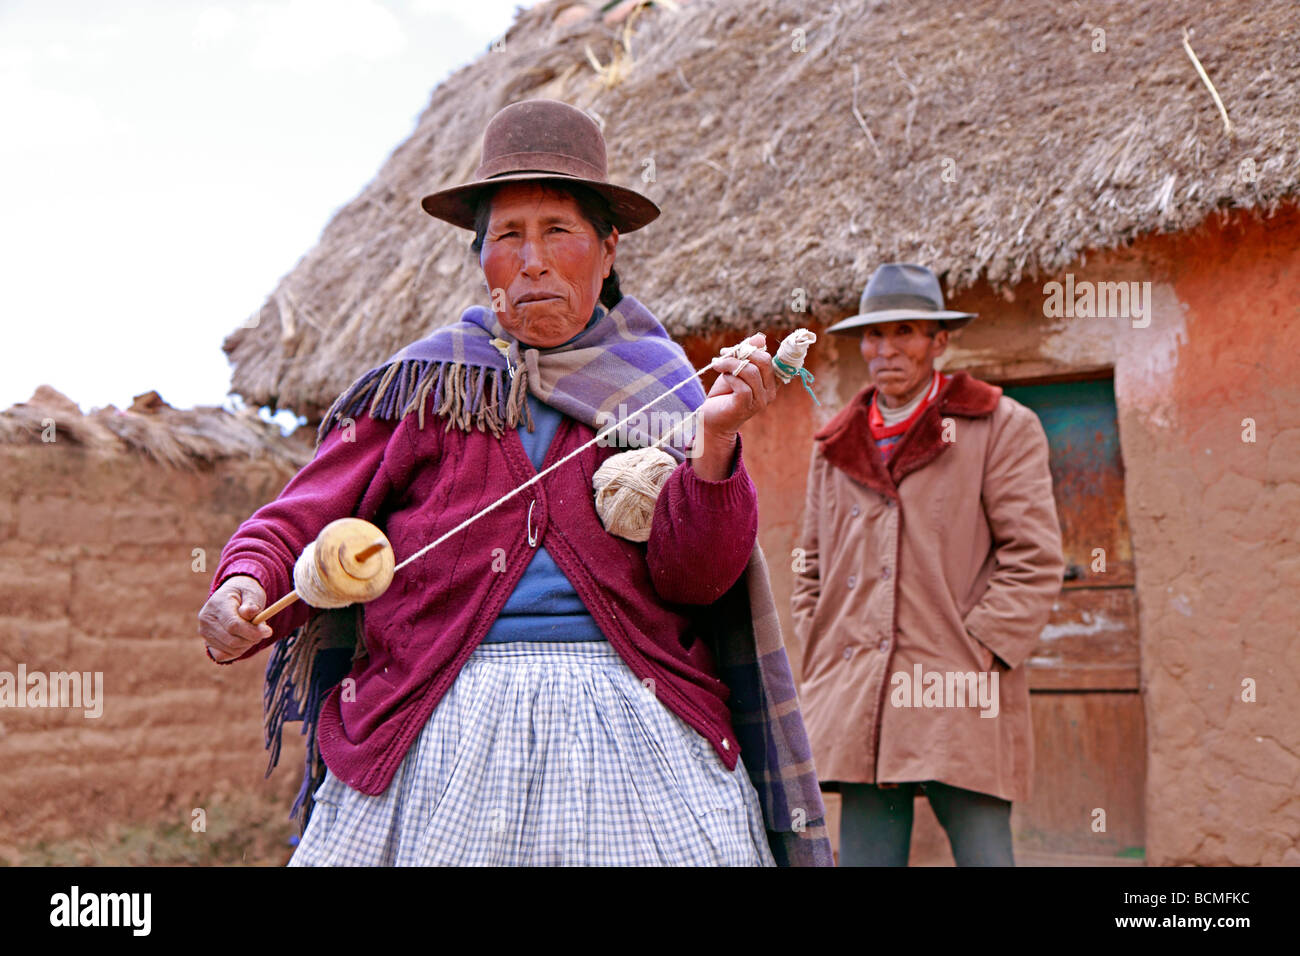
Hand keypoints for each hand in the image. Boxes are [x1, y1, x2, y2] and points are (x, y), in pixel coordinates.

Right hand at [198, 575, 272, 662]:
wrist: (231, 595)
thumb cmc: (244, 593)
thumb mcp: (251, 592)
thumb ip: (251, 603)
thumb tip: (250, 612)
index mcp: (217, 604)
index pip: (233, 625)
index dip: (252, 631)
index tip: (268, 631)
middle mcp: (206, 619)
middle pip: (232, 640)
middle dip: (252, 639)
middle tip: (263, 631)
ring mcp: (205, 631)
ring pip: (230, 649)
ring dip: (247, 644)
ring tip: (252, 630)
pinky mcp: (207, 641)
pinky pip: (223, 655)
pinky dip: (237, 651)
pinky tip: (244, 639)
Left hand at [691, 333, 778, 480]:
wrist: (711, 417)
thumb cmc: (725, 394)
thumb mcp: (736, 369)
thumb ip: (747, 354)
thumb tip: (760, 338)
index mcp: (770, 381)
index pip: (771, 358)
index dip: (756, 348)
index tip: (738, 347)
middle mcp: (770, 392)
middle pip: (763, 361)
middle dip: (742, 352)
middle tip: (724, 353)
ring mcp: (760, 401)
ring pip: (751, 372)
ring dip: (731, 364)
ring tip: (717, 365)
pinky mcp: (747, 406)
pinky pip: (742, 385)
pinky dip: (730, 377)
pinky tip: (723, 378)